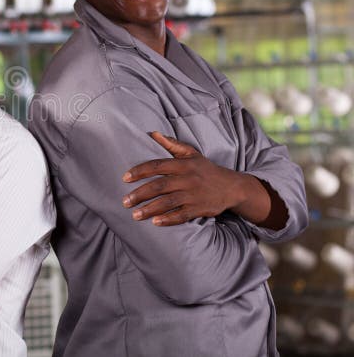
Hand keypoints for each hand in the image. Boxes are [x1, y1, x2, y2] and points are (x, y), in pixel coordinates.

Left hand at [121, 131, 245, 225]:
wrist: (232, 187)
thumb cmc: (205, 169)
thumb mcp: (191, 153)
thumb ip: (171, 144)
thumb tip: (152, 133)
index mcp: (183, 164)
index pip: (157, 165)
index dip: (140, 171)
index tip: (124, 178)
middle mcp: (188, 179)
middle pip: (160, 186)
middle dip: (140, 194)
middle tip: (125, 201)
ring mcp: (194, 195)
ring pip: (168, 202)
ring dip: (150, 209)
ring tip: (135, 215)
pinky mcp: (199, 209)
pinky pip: (182, 215)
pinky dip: (169, 219)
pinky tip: (155, 222)